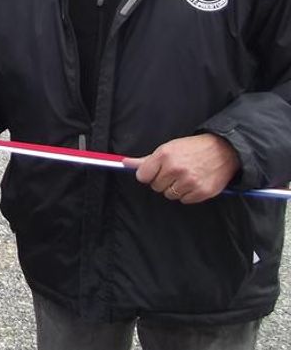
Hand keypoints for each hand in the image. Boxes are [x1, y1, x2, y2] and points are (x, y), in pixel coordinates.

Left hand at [122, 133, 240, 203]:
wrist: (224, 151)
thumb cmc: (193, 148)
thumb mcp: (168, 148)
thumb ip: (146, 159)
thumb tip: (125, 163)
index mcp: (165, 156)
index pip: (142, 176)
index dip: (148, 175)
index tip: (154, 172)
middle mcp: (176, 169)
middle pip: (156, 186)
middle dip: (162, 181)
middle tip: (174, 172)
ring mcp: (189, 182)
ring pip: (170, 195)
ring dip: (175, 188)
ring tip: (185, 177)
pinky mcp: (202, 192)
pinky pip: (185, 200)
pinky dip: (188, 194)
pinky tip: (194, 183)